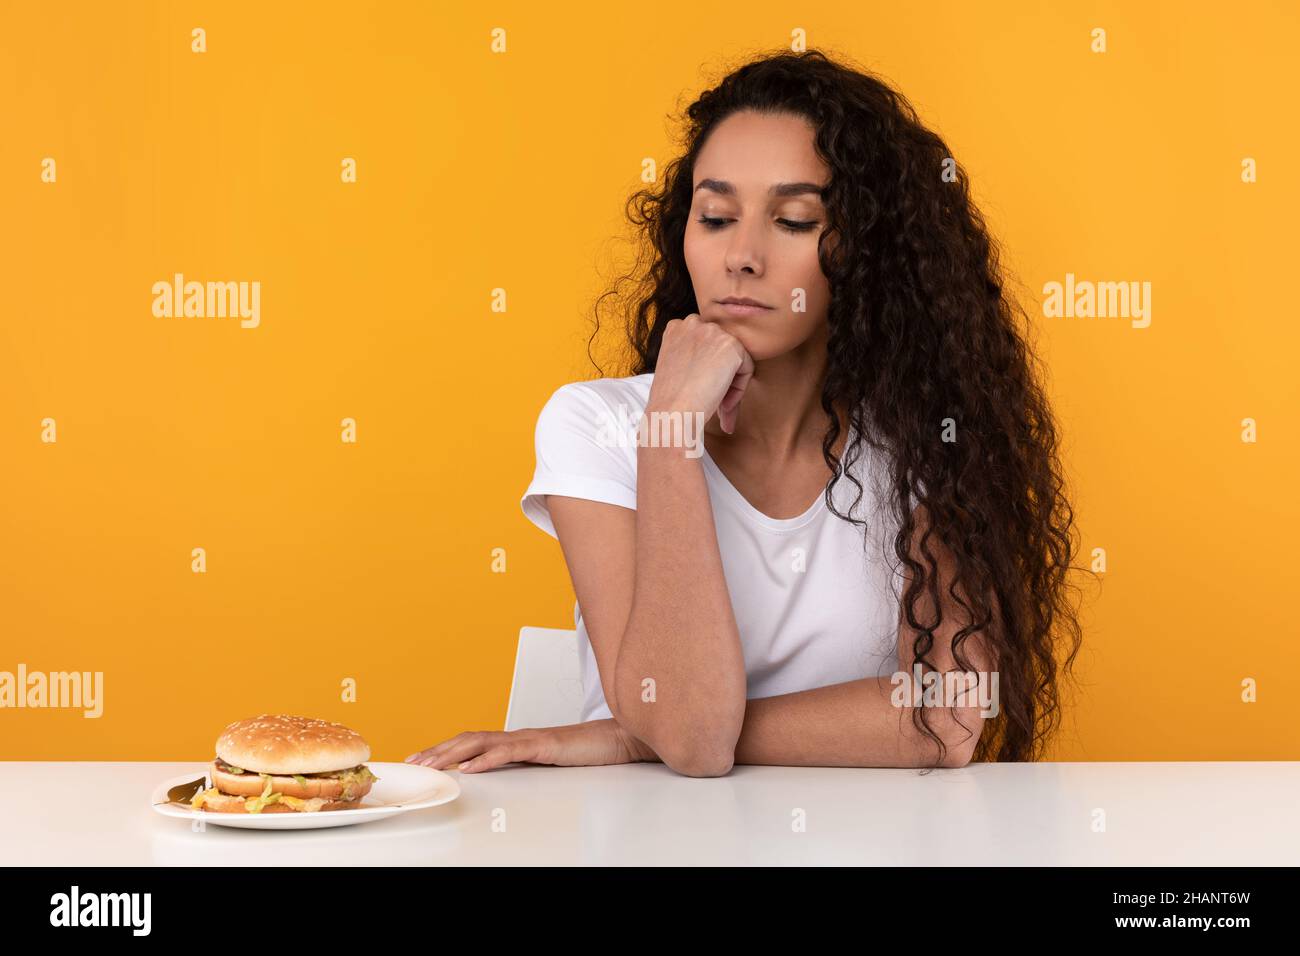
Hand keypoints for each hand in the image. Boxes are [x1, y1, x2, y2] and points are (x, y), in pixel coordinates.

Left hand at [404, 718, 651, 772]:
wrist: (616, 740)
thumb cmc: (583, 753)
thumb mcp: (545, 765)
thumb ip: (522, 767)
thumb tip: (498, 778)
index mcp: (515, 742)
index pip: (471, 742)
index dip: (443, 749)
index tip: (419, 760)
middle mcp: (516, 736)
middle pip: (468, 739)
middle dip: (437, 751)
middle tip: (412, 762)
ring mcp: (528, 739)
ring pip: (481, 742)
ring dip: (452, 753)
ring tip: (430, 765)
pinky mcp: (542, 745)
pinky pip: (508, 751)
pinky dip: (485, 759)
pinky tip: (469, 769)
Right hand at [648, 313, 753, 434]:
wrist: (670, 414)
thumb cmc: (670, 401)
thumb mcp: (676, 368)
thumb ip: (695, 358)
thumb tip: (717, 366)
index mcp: (676, 327)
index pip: (706, 345)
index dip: (708, 371)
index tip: (702, 393)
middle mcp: (692, 322)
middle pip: (721, 350)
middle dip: (721, 377)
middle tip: (716, 405)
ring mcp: (712, 331)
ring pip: (735, 359)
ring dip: (731, 385)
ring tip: (720, 409)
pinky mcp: (730, 345)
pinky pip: (747, 368)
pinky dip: (739, 390)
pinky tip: (723, 404)